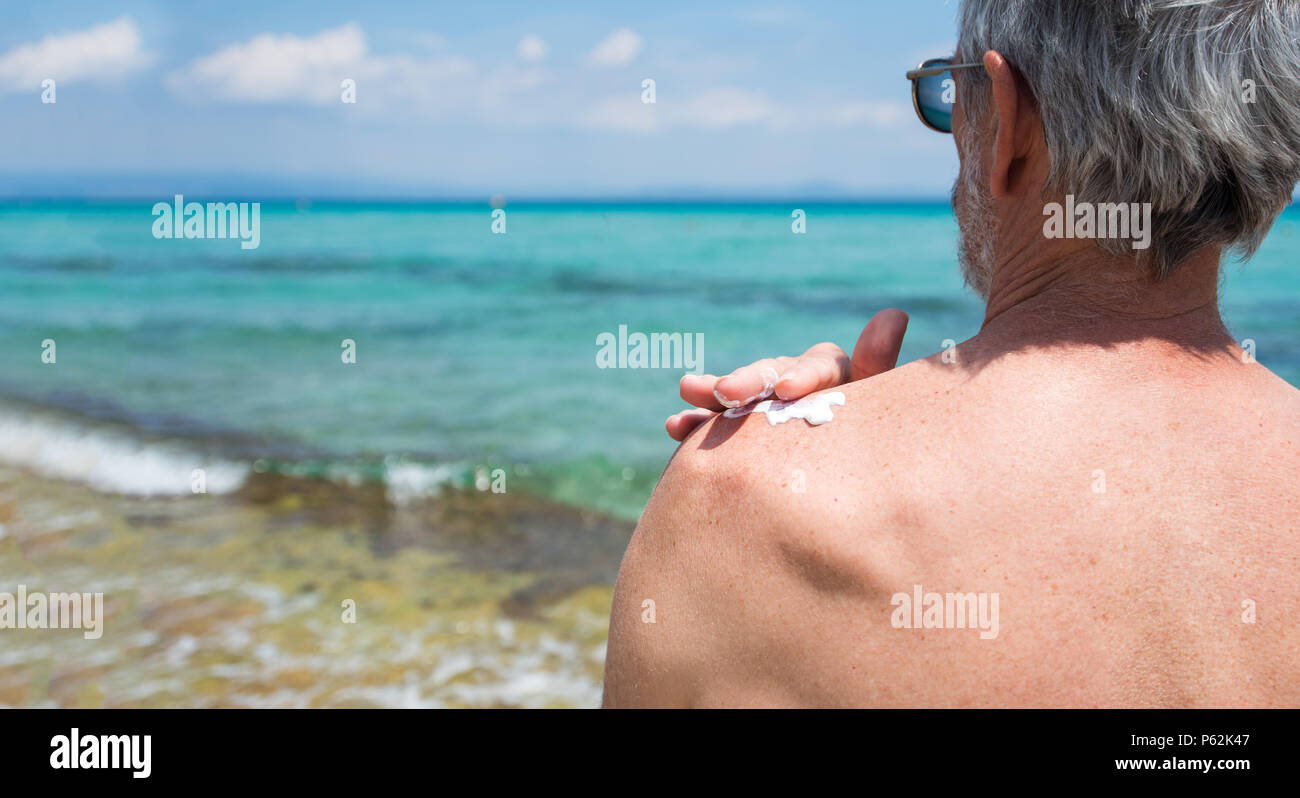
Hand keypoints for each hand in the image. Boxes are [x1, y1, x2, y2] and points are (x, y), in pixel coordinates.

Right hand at [665, 308, 909, 440]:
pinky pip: (714, 423)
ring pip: (737, 395)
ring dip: (711, 392)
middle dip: (748, 381)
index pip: (821, 365)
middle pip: (772, 374)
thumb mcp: (875, 415)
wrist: (832, 510)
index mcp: (836, 379)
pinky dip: (695, 422)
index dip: (804, 374)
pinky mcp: (737, 432)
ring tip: (687, 393)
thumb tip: (893, 315)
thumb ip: (876, 370)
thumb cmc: (867, 456)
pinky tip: (676, 426)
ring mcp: (764, 407)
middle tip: (725, 392)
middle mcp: (797, 384)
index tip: (787, 391)